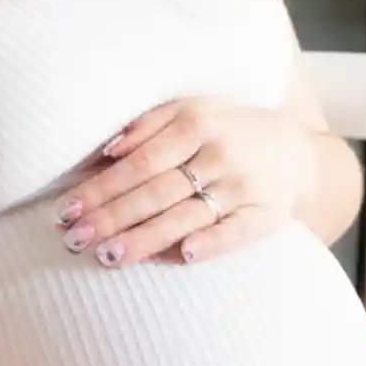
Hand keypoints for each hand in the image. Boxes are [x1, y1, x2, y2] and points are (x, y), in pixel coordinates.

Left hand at [56, 97, 320, 266]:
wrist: (299, 152)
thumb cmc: (230, 131)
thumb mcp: (193, 110)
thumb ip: (148, 124)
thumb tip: (105, 150)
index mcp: (197, 124)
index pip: (140, 162)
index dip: (102, 187)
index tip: (67, 210)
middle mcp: (219, 155)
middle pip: (156, 191)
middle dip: (111, 217)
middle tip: (75, 239)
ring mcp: (243, 187)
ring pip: (187, 216)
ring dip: (145, 238)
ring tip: (109, 256)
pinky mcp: (266, 215)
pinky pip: (236, 232)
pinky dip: (211, 243)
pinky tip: (184, 256)